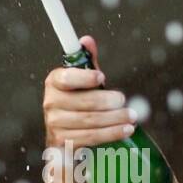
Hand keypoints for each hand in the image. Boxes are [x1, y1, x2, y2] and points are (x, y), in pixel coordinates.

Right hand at [42, 35, 136, 150]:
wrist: (63, 134)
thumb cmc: (76, 102)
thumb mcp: (82, 80)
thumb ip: (87, 61)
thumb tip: (87, 40)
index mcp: (54, 82)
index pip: (67, 78)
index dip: (84, 77)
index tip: (102, 77)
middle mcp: (50, 102)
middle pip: (84, 102)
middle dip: (108, 102)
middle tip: (124, 100)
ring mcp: (55, 124)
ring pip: (90, 121)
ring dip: (114, 119)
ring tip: (131, 117)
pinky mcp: (63, 142)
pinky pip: (91, 137)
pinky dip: (111, 133)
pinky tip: (125, 130)